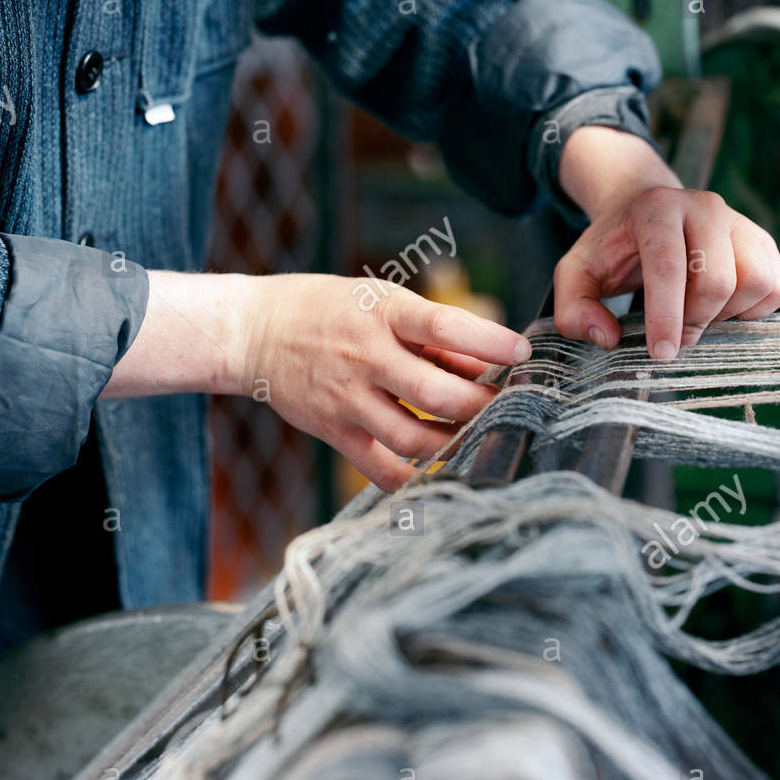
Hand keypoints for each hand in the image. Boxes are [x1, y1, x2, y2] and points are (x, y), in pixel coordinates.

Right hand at [103, 271, 529, 490]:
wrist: (256, 332)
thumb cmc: (332, 311)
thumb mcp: (382, 301)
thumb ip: (433, 334)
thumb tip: (486, 363)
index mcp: (382, 313)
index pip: (445, 325)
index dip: (489, 342)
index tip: (523, 353)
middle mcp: (366, 357)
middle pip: (436, 394)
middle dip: (481, 406)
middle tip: (507, 407)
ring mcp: (347, 399)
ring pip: (415, 438)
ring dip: (456, 442)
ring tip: (476, 435)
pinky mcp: (334, 432)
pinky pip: (382, 469)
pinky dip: (416, 477)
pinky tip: (439, 469)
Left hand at [553, 126, 779, 358]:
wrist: (646, 209)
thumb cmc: (612, 247)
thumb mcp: (575, 272)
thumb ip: (573, 309)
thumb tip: (607, 337)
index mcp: (657, 209)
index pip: (669, 266)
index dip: (666, 316)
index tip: (660, 353)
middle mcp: (705, 207)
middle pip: (717, 280)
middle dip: (695, 321)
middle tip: (673, 336)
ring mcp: (739, 221)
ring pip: (754, 282)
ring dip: (726, 315)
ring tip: (696, 315)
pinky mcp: (762, 240)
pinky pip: (775, 287)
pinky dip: (752, 311)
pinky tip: (721, 310)